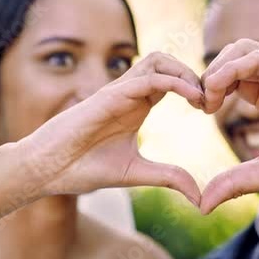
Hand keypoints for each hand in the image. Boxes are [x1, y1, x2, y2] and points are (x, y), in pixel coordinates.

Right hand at [16, 53, 203, 205]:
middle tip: (210, 100)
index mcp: (137, 105)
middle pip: (167, 61)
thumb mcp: (137, 173)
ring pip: (158, 60)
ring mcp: (118, 92)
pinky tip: (191, 98)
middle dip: (194, 73)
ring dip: (185, 72)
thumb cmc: (84, 168)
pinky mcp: (109, 96)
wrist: (47, 170)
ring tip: (201, 97)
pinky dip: (174, 82)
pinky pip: (147, 78)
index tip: (211, 109)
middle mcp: (129, 93)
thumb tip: (200, 197)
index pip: (171, 80)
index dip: (195, 88)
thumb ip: (169, 178)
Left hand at [200, 39, 258, 213]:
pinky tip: (223, 87)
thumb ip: (237, 182)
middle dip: (209, 76)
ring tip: (210, 94)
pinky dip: (235, 66)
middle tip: (201, 102)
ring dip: (219, 66)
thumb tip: (202, 204)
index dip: (209, 90)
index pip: (229, 81)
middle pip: (231, 59)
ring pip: (243, 49)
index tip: (200, 110)